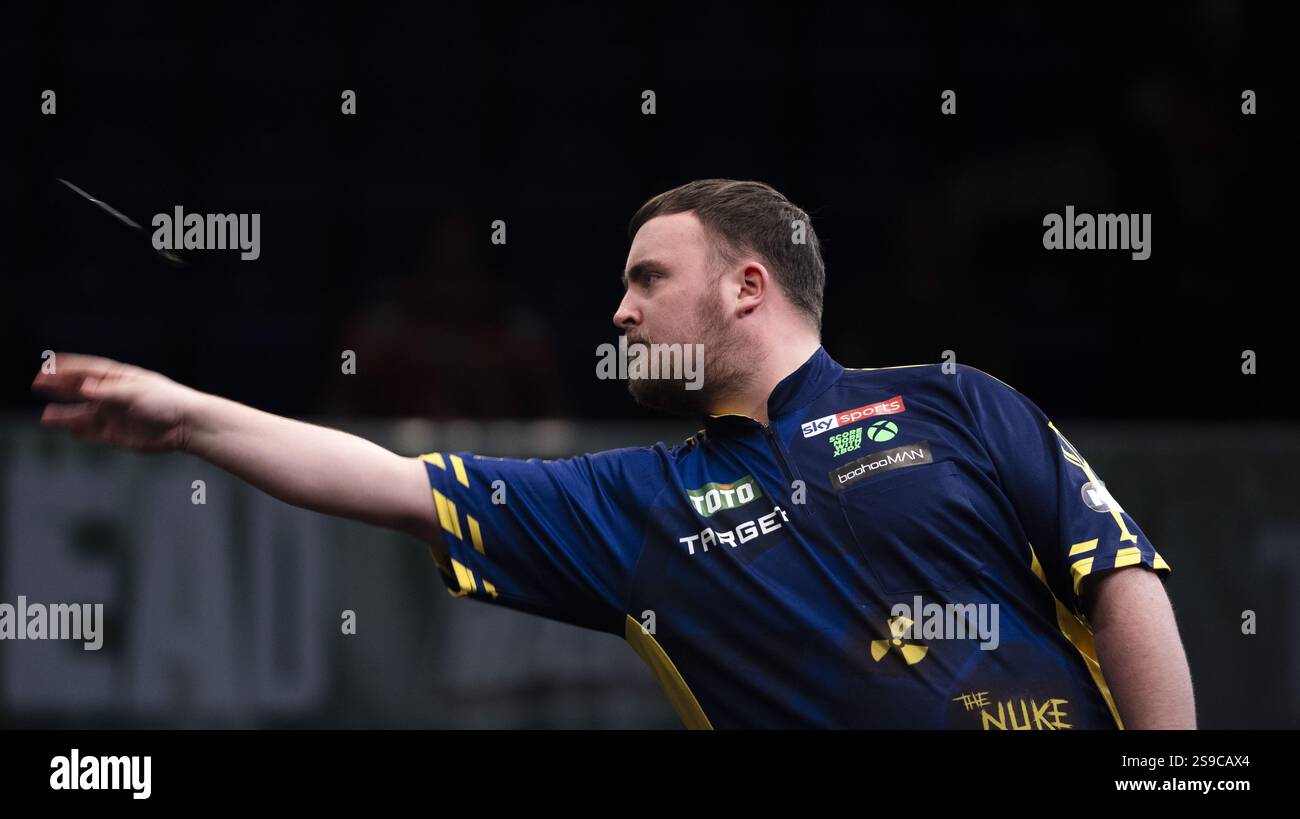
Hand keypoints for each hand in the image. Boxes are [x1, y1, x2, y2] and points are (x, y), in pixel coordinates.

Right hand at [32, 353, 200, 452]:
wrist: (187, 426)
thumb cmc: (166, 401)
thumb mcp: (135, 393)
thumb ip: (107, 392)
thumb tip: (81, 387)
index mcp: (119, 379)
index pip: (87, 370)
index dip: (66, 368)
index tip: (46, 367)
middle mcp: (113, 396)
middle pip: (79, 390)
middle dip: (58, 386)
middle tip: (36, 384)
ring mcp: (114, 416)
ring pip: (82, 415)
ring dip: (64, 415)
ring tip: (45, 417)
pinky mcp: (118, 435)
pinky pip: (94, 434)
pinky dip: (81, 433)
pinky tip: (69, 431)